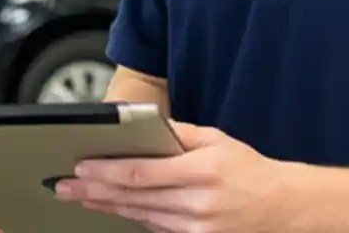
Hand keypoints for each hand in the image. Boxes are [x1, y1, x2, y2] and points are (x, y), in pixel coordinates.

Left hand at [53, 121, 296, 232]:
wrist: (283, 207)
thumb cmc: (248, 169)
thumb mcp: (216, 139)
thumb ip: (178, 133)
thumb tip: (140, 125)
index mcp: (202, 170)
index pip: (141, 173)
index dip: (107, 171)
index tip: (82, 166)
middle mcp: (198, 202)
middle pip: (133, 198)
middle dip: (94, 191)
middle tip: (65, 186)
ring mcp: (198, 228)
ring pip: (140, 216)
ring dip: (106, 207)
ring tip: (81, 198)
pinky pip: (157, 228)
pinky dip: (133, 217)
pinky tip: (113, 209)